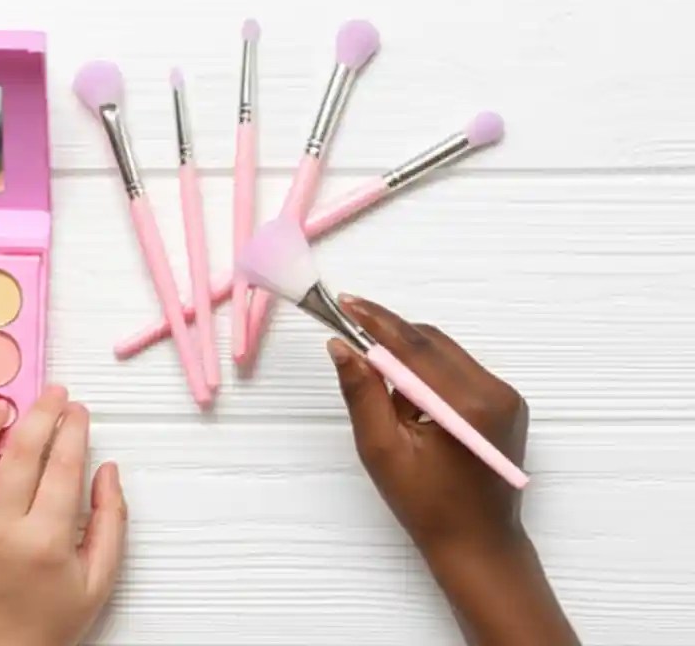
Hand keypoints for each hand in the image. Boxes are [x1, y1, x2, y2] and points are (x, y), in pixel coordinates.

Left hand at [0, 386, 127, 645]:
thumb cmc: (48, 621)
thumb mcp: (98, 580)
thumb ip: (111, 521)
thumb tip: (108, 471)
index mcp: (45, 541)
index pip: (62, 466)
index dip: (72, 429)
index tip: (78, 410)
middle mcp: (0, 531)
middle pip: (19, 451)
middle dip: (40, 413)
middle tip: (51, 394)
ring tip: (0, 406)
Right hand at [328, 294, 577, 645]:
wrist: (478, 544)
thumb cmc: (427, 507)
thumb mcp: (382, 451)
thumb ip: (362, 394)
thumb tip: (342, 347)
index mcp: (468, 406)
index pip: (415, 346)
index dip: (377, 321)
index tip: (345, 304)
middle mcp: (495, 393)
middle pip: (432, 343)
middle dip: (389, 334)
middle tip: (348, 329)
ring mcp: (506, 397)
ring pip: (444, 353)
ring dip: (407, 355)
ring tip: (377, 380)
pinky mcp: (506, 404)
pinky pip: (458, 371)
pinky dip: (427, 372)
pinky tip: (406, 399)